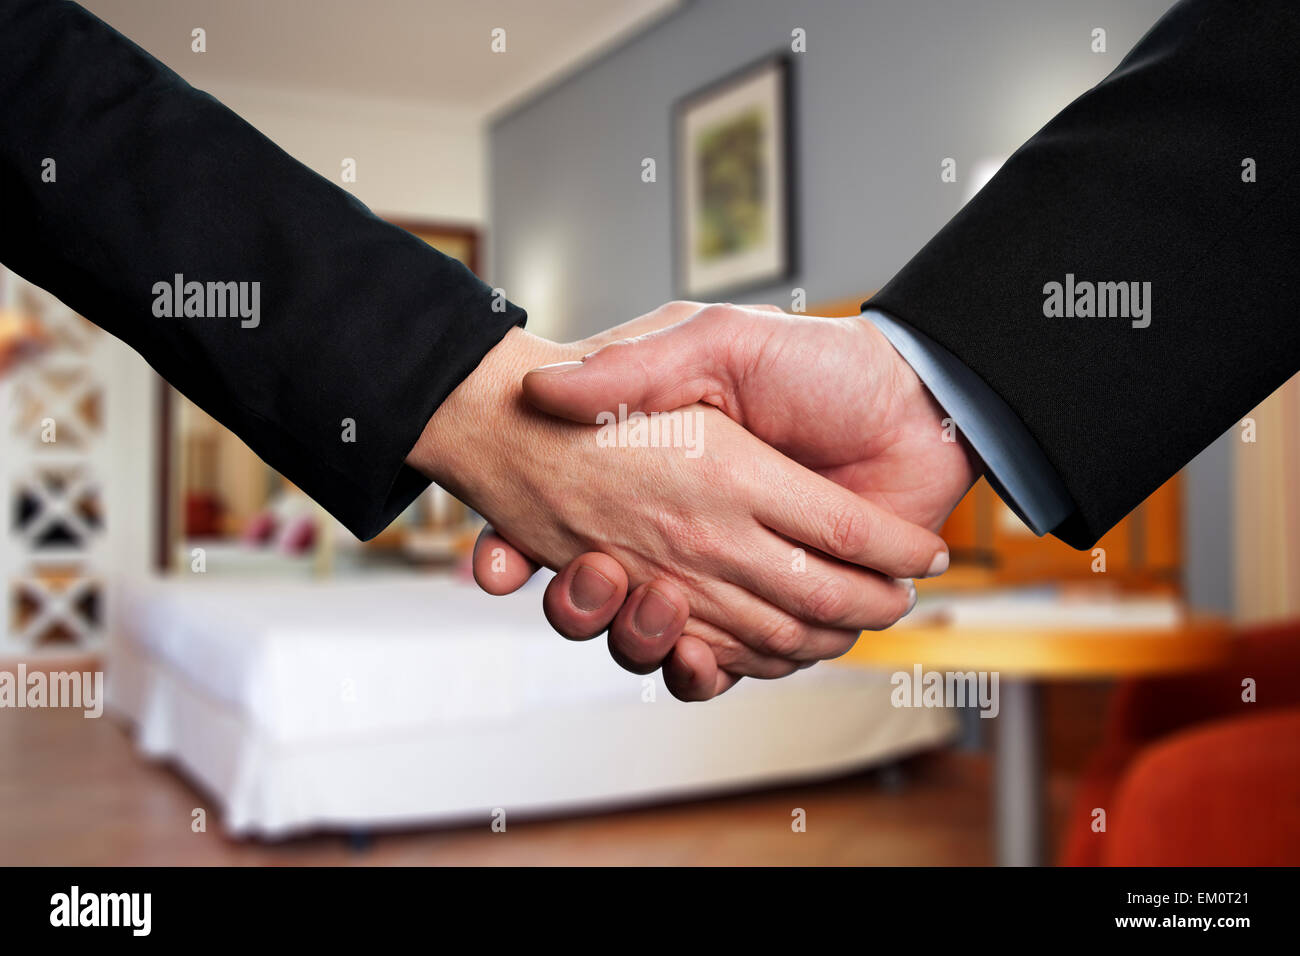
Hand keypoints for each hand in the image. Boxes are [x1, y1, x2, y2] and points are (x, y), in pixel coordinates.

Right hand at [479, 302, 981, 698]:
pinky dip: (713, 672)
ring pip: (666, 642)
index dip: (524, 553)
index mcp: (667, 479)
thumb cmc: (816, 363)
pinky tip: (701, 654)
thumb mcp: (714, 340)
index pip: (575, 528)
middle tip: (591, 574)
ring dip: (643, 640)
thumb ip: (638, 365)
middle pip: (609, 599)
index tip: (499, 562)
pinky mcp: (786, 615)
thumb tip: (540, 390)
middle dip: (584, 605)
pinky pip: (736, 665)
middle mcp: (693, 538)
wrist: (912, 402)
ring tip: (652, 603)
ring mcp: (738, 581)